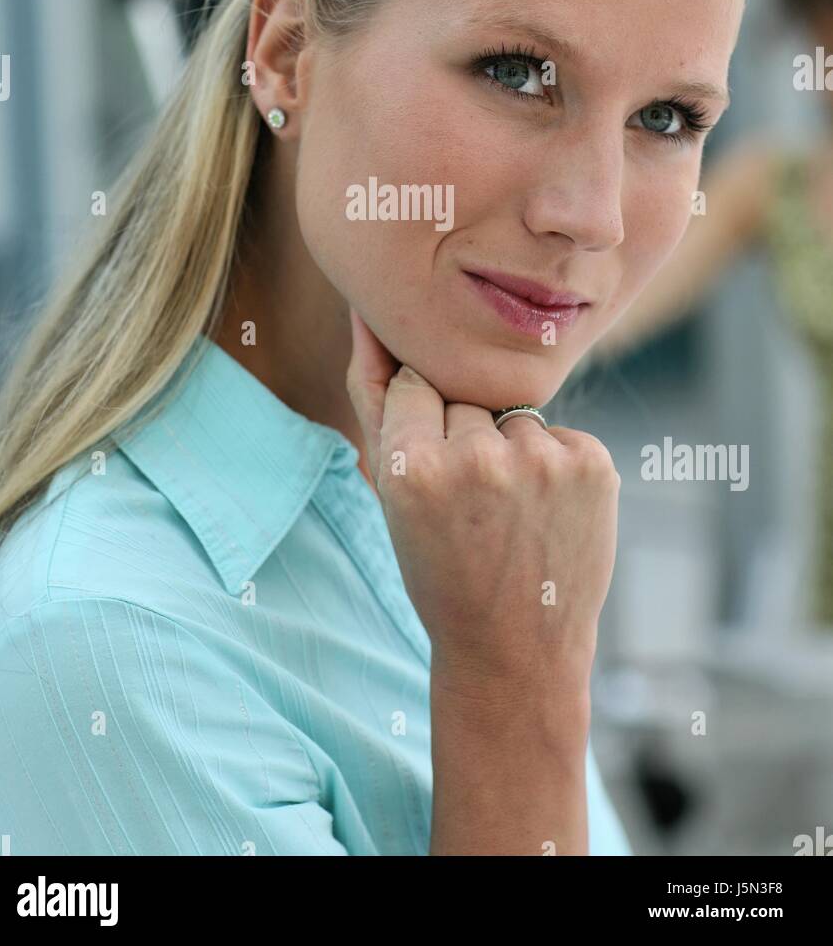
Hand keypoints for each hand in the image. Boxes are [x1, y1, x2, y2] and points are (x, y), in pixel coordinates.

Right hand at [345, 306, 620, 690]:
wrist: (516, 650)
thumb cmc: (439, 568)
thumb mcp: (389, 494)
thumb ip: (373, 396)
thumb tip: (369, 312)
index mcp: (412, 469)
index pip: (411, 384)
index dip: (419, 429)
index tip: (428, 476)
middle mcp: (478, 460)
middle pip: (462, 395)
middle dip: (462, 434)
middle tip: (470, 504)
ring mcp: (542, 461)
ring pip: (511, 412)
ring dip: (509, 447)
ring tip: (508, 511)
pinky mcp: (593, 462)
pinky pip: (557, 431)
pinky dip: (552, 461)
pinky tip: (545, 511)